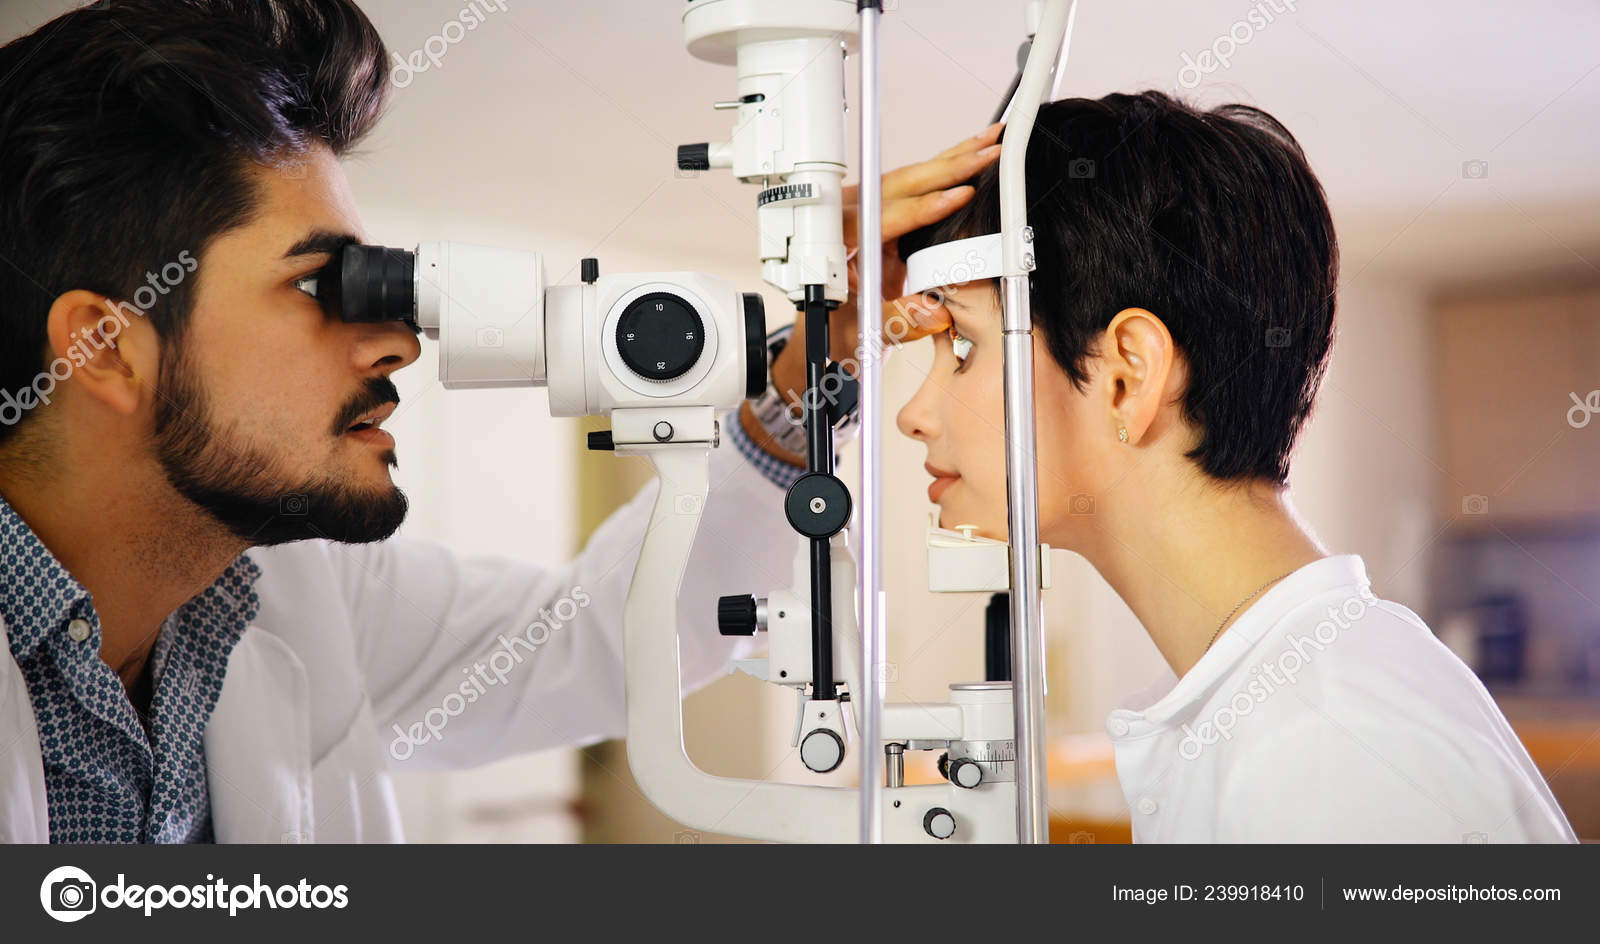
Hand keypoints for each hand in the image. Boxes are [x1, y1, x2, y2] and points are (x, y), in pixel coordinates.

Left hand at [765, 122, 1004, 407]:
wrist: (828, 328)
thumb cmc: (839, 327)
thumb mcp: (864, 330)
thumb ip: (897, 322)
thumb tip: (934, 313)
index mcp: (836, 240)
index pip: (883, 216)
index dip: (923, 207)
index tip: (960, 195)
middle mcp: (848, 216)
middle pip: (900, 183)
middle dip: (949, 166)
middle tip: (989, 153)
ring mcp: (864, 209)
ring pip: (910, 176)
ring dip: (953, 158)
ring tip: (991, 142)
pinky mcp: (881, 210)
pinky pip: (914, 182)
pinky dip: (946, 166)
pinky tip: (973, 152)